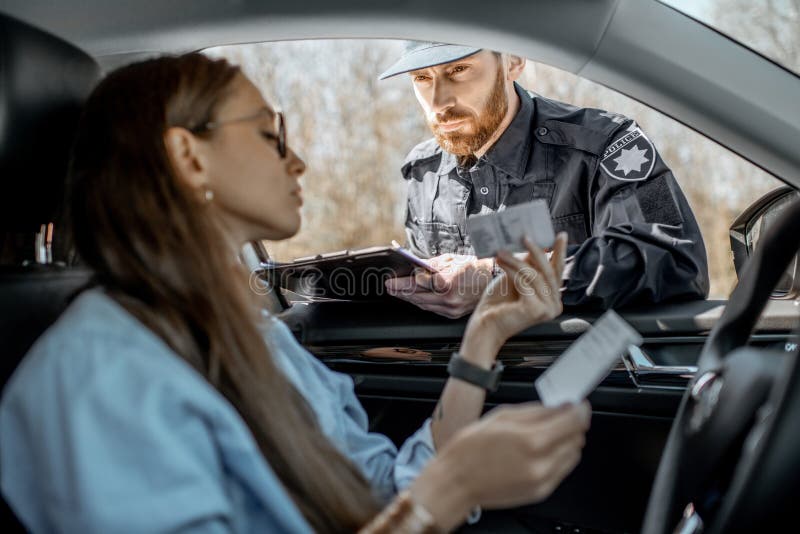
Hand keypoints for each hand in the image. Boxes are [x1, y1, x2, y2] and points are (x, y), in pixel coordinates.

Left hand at [384, 254, 493, 318]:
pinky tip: (414, 298)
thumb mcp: (451, 260)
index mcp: (447, 282)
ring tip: (399, 292)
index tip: (391, 281)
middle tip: (389, 287)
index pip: (418, 284)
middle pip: (417, 296)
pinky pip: (432, 309)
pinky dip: (422, 303)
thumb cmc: (475, 268)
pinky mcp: (454, 314)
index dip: (402, 283)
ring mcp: (451, 308)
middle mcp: (449, 298)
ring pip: (423, 305)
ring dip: (409, 299)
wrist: (494, 280)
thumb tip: (416, 269)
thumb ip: (431, 266)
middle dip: (401, 292)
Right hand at [411, 402, 590, 528]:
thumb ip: (536, 411)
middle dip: (572, 424)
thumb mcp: (502, 416)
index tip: (578, 404)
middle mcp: (541, 463)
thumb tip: (560, 406)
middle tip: (560, 416)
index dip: (580, 409)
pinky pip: (563, 470)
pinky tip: (540, 451)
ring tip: (546, 434)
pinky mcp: (540, 492)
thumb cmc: (470, 449)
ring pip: (573, 454)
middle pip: (577, 437)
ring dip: (566, 441)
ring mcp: (542, 480)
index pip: (574, 421)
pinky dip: (558, 457)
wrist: (456, 482)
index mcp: (532, 440)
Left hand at [465, 232, 567, 346]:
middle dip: (537, 251)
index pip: (557, 272)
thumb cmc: (499, 304)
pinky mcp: (535, 309)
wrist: (485, 325)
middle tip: (526, 237)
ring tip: (502, 251)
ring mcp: (547, 309)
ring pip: (534, 275)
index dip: (559, 252)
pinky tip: (500, 262)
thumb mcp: (516, 279)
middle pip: (549, 271)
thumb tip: (535, 245)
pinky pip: (524, 281)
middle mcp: (554, 306)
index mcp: (552, 299)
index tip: (561, 235)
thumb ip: (528, 266)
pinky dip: (511, 269)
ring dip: (516, 260)